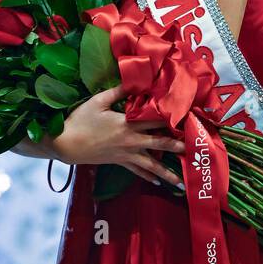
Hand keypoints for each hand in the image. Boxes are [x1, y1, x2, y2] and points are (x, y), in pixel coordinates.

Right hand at [49, 84, 183, 187]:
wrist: (66, 144)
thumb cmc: (80, 120)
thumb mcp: (98, 101)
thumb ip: (117, 91)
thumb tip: (134, 81)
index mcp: (127, 123)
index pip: (155, 120)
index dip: (173, 119)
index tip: (189, 119)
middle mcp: (131, 140)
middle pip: (160, 143)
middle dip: (179, 146)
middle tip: (196, 150)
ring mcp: (126, 154)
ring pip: (151, 164)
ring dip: (168, 173)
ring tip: (182, 182)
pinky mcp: (119, 162)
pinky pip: (137, 171)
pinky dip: (148, 176)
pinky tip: (158, 182)